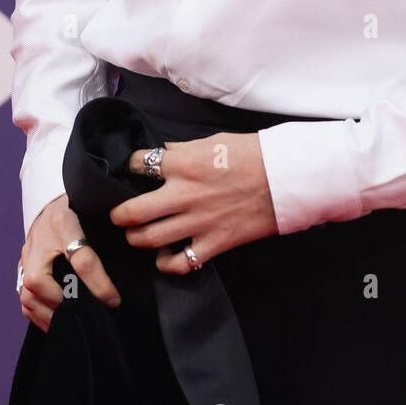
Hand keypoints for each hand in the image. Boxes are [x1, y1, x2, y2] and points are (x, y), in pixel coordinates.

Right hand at [17, 193, 121, 332]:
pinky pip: (21, 294)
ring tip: (69, 324)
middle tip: (83, 315)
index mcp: (64, 222)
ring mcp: (27, 253)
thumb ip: (107, 232)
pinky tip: (54, 322)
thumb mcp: (94, 210)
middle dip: (60, 303)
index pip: (81, 258)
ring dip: (47, 313)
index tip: (113, 300)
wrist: (54, 198)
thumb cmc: (80, 205)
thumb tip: (135, 257)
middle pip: (38, 280)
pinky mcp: (22, 263)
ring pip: (26, 291)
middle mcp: (41, 239)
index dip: (99, 284)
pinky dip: (36, 313)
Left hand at [108, 131, 277, 272]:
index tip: (132, 170)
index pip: (137, 165)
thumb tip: (164, 156)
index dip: (130, 166)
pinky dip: (167, 264)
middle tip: (120, 215)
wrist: (286, 177)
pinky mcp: (214, 243)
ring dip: (136, 238)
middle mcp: (184, 194)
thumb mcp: (214, 140)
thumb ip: (184, 151)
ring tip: (137, 235)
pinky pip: (179, 264)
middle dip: (119, 215)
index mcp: (183, 164)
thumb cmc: (254, 154)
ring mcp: (198, 222)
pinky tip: (166, 256)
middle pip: (131, 212)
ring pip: (148, 240)